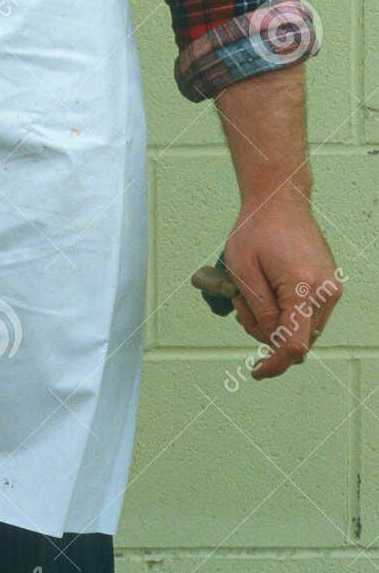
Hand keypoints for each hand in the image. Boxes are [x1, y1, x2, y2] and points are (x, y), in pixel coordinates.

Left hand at [224, 195, 341, 379]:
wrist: (279, 200)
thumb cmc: (256, 229)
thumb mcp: (242, 270)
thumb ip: (257, 309)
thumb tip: (269, 340)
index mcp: (303, 288)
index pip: (293, 344)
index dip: (275, 363)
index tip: (257, 371)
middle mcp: (325, 292)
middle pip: (297, 339)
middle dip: (265, 333)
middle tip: (242, 304)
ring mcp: (331, 289)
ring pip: (303, 330)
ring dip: (275, 323)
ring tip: (253, 293)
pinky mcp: (329, 286)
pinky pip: (308, 316)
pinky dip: (287, 314)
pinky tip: (269, 291)